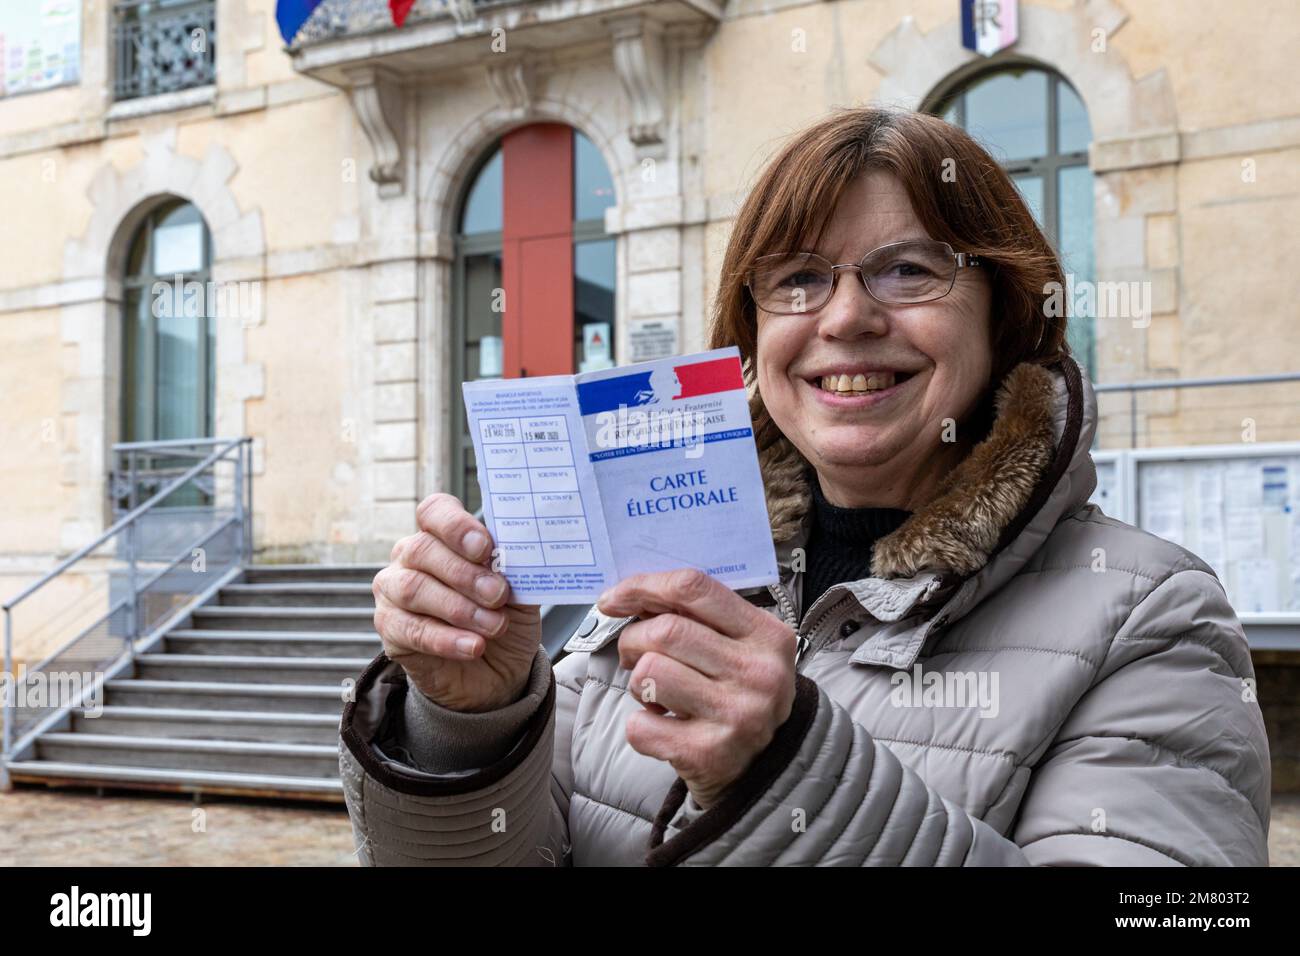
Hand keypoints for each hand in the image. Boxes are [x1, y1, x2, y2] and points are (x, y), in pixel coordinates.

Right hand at [372, 493, 540, 711]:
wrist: (495, 672)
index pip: (436, 512)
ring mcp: (394, 591)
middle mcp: (411, 556)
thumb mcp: (520, 591)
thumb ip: (515, 569)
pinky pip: (412, 629)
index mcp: (443, 536)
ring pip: (414, 588)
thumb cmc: (504, 619)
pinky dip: (447, 639)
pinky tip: (474, 647)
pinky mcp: (390, 628)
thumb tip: (519, 553)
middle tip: (498, 595)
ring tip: (494, 626)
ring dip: (459, 608)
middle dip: (465, 573)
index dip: (456, 525)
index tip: (485, 546)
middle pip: (423, 550)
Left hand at [597, 569, 796, 809]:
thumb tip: (628, 595)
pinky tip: (662, 727)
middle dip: (633, 639)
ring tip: (656, 694)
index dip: (643, 586)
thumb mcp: (737, 646)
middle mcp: (758, 673)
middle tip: (634, 655)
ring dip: (638, 683)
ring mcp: (737, 715)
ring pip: (649, 672)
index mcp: (767, 634)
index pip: (694, 588)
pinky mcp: (709, 754)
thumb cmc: (736, 693)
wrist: (762, 767)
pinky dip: (639, 724)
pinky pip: (640, 725)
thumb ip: (694, 616)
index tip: (613, 598)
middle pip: (665, 630)